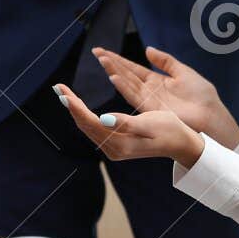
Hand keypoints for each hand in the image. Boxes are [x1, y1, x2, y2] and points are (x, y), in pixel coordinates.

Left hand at [52, 83, 204, 167]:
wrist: (180, 143)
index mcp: (120, 143)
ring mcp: (114, 149)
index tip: (63, 92)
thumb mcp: (150, 122)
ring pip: (88, 127)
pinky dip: (84, 115)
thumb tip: (103, 119)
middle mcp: (113, 149)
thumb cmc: (169, 129)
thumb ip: (126, 122)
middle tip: (58, 88)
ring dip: (75, 110)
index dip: (76, 106)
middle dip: (71, 105)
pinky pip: (95, 129)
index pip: (91, 122)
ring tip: (64, 94)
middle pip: (85, 125)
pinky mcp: (117, 145)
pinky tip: (80, 107)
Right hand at [92, 45, 238, 148]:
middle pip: (126, 74)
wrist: (211, 115)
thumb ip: (165, 61)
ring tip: (103, 60)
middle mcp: (149, 90)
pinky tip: (114, 77)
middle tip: (96, 52)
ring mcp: (149, 100)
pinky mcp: (152, 108)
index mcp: (156, 80)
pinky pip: (135, 95)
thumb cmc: (201, 96)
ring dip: (115, 72)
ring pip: (127, 83)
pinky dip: (124, 86)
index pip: (132, 68)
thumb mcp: (183, 72)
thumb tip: (148, 49)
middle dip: (111, 63)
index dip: (118, 60)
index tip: (103, 51)